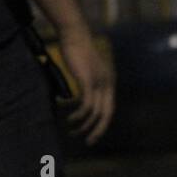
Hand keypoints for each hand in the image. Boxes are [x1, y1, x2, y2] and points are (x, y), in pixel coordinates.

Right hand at [58, 28, 114, 144]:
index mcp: (109, 82)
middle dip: (97, 130)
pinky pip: (84, 104)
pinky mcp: (88, 81)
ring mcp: (99, 83)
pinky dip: (76, 112)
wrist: (74, 34)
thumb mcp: (85, 69)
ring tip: (72, 130)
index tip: (93, 134)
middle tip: (88, 142)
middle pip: (106, 114)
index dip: (102, 123)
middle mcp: (107, 84)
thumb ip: (86, 83)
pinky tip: (67, 115)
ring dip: (83, 124)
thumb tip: (77, 96)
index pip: (109, 109)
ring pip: (94, 112)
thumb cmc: (76, 50)